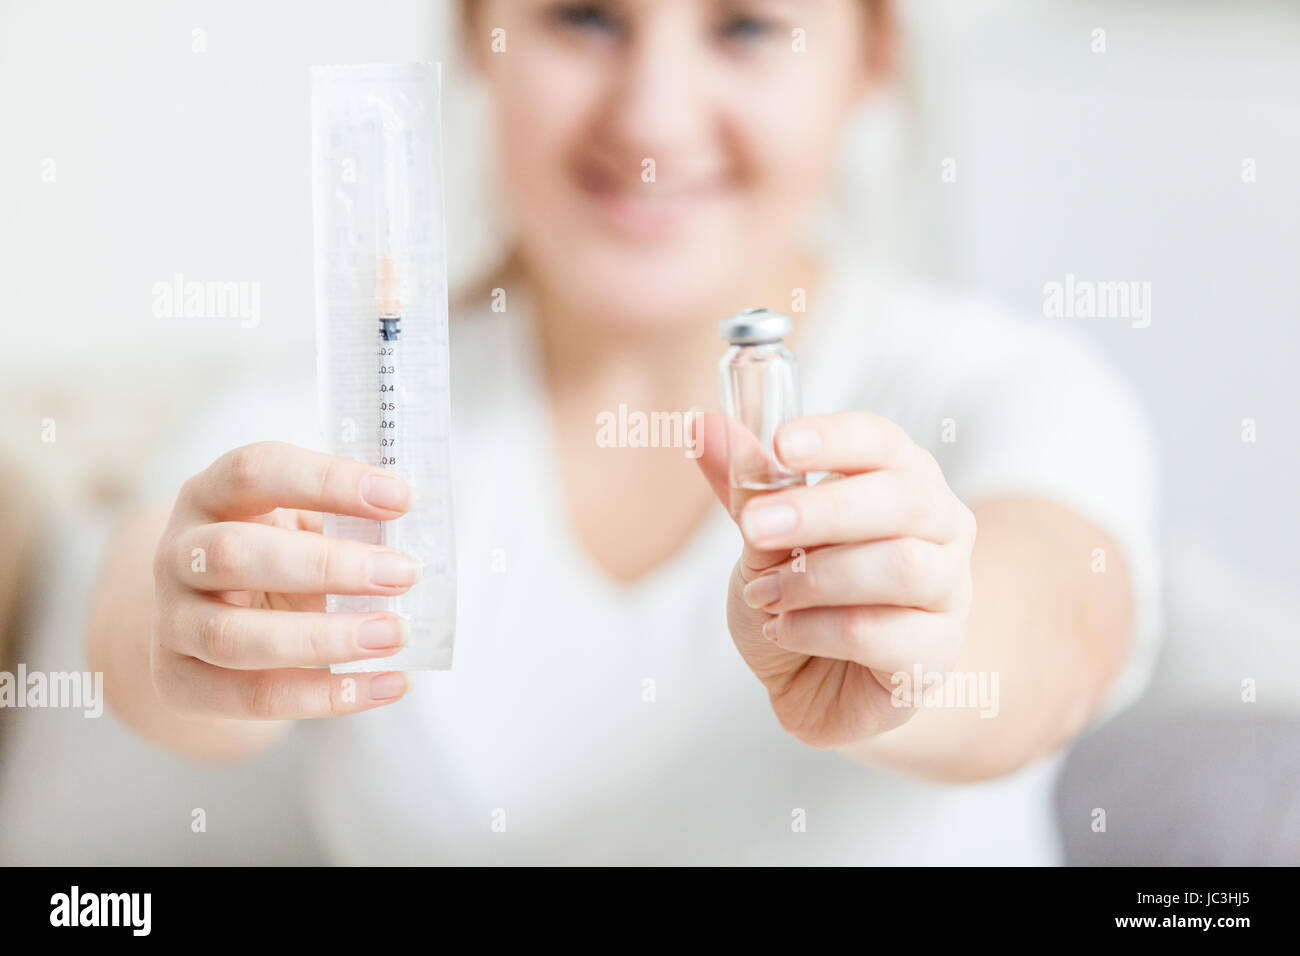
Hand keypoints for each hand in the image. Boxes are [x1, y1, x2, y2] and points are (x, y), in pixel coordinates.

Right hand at [150, 442, 420, 719]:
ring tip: (395, 635)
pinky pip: (254, 699)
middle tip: (403, 573)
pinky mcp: (182, 684)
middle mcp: (178, 554)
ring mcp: (172, 622)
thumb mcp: (300, 526)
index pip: (255, 471)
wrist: (206, 626)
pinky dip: (329, 697)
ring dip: (324, 638)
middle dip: (327, 565)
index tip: (401, 496)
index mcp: (211, 495)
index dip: (327, 480)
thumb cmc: (275, 558)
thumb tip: (415, 525)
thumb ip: (346, 521)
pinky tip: (389, 684)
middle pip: (234, 554)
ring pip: (233, 636)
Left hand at [696, 412, 976, 748]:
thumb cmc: (801, 598)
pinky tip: (784, 632)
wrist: (815, 686)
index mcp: (903, 478)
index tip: (782, 444)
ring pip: (900, 567)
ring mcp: (950, 591)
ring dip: (814, 579)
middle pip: (905, 500)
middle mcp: (942, 526)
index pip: (883, 441)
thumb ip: (744, 484)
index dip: (835, 438)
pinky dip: (814, 631)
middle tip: (756, 527)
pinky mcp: (936, 654)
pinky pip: (878, 633)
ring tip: (764, 595)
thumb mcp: (764, 537)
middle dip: (823, 511)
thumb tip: (701, 427)